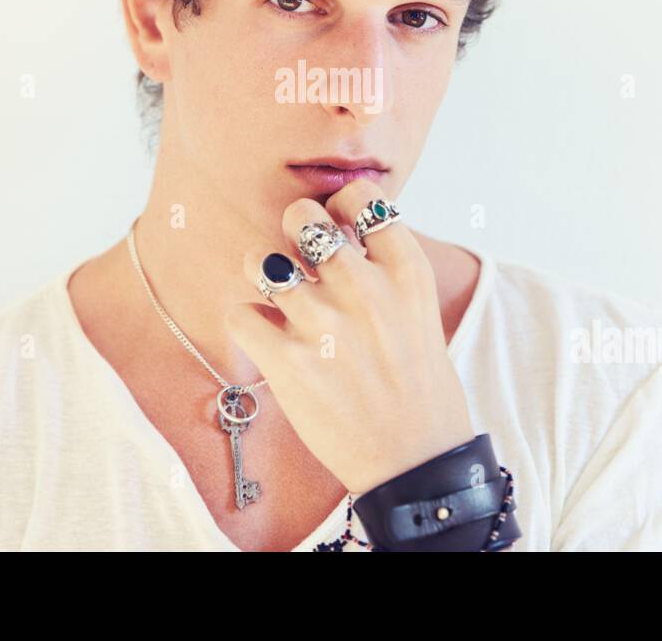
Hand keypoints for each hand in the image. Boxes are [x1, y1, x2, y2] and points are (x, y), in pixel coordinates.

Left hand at [224, 178, 475, 495]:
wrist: (416, 464)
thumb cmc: (421, 390)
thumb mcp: (421, 315)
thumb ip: (385, 273)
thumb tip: (342, 236)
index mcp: (406, 273)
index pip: (363, 198)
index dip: (340, 204)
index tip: (336, 225)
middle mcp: (365, 289)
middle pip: (302, 217)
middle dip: (292, 230)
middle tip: (297, 256)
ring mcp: (324, 324)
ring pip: (260, 260)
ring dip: (260, 272)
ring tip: (273, 292)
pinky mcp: (289, 363)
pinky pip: (240, 314)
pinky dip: (245, 322)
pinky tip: (264, 336)